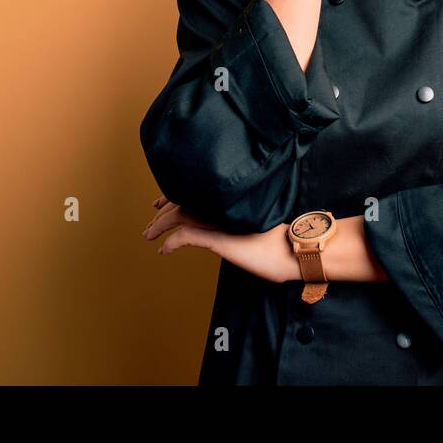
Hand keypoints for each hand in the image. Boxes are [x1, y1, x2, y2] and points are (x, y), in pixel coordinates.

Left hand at [141, 197, 299, 283]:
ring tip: (149, 235)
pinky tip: (163, 251)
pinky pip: (185, 236)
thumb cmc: (279, 243)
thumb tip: (223, 228)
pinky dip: (171, 242)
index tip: (161, 202)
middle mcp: (222, 206)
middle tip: (149, 223)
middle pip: (183, 201)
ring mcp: (219, 222)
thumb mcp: (252, 227)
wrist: (293, 251)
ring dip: (160, 225)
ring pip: (180, 215)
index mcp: (229, 201)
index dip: (174, 195)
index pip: (194, 191)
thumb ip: (235, 222)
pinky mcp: (219, 239)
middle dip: (162, 212)